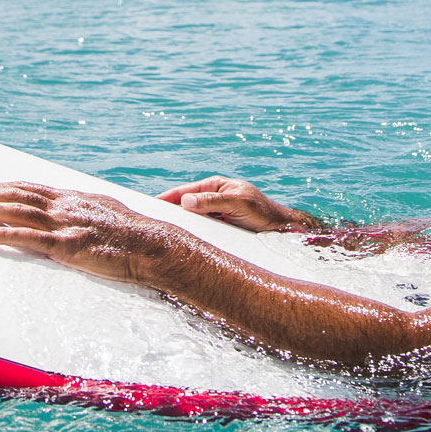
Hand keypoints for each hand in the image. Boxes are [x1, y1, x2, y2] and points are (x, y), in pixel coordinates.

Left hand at [0, 181, 189, 284]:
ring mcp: (65, 225)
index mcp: (71, 198)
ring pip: (16, 212)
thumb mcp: (104, 212)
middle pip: (15, 195)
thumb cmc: (133, 233)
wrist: (153, 246)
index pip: (27, 188)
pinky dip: (3, 236)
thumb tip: (68, 209)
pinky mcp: (68, 247)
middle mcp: (64, 206)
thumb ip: (81, 210)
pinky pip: (29, 240)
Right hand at [156, 176, 317, 231]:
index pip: (183, 191)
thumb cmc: (263, 213)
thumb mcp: (238, 204)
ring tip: (161, 237)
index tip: (149, 206)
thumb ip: (212, 201)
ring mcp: (214, 215)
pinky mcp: (219, 229)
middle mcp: (212, 199)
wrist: (282, 231)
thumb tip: (185, 201)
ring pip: (191, 221)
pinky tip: (182, 245)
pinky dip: (190, 237)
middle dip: (168, 214)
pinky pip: (200, 232)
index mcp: (214, 186)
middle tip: (149, 224)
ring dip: (180, 227)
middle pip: (184, 206)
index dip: (165, 199)